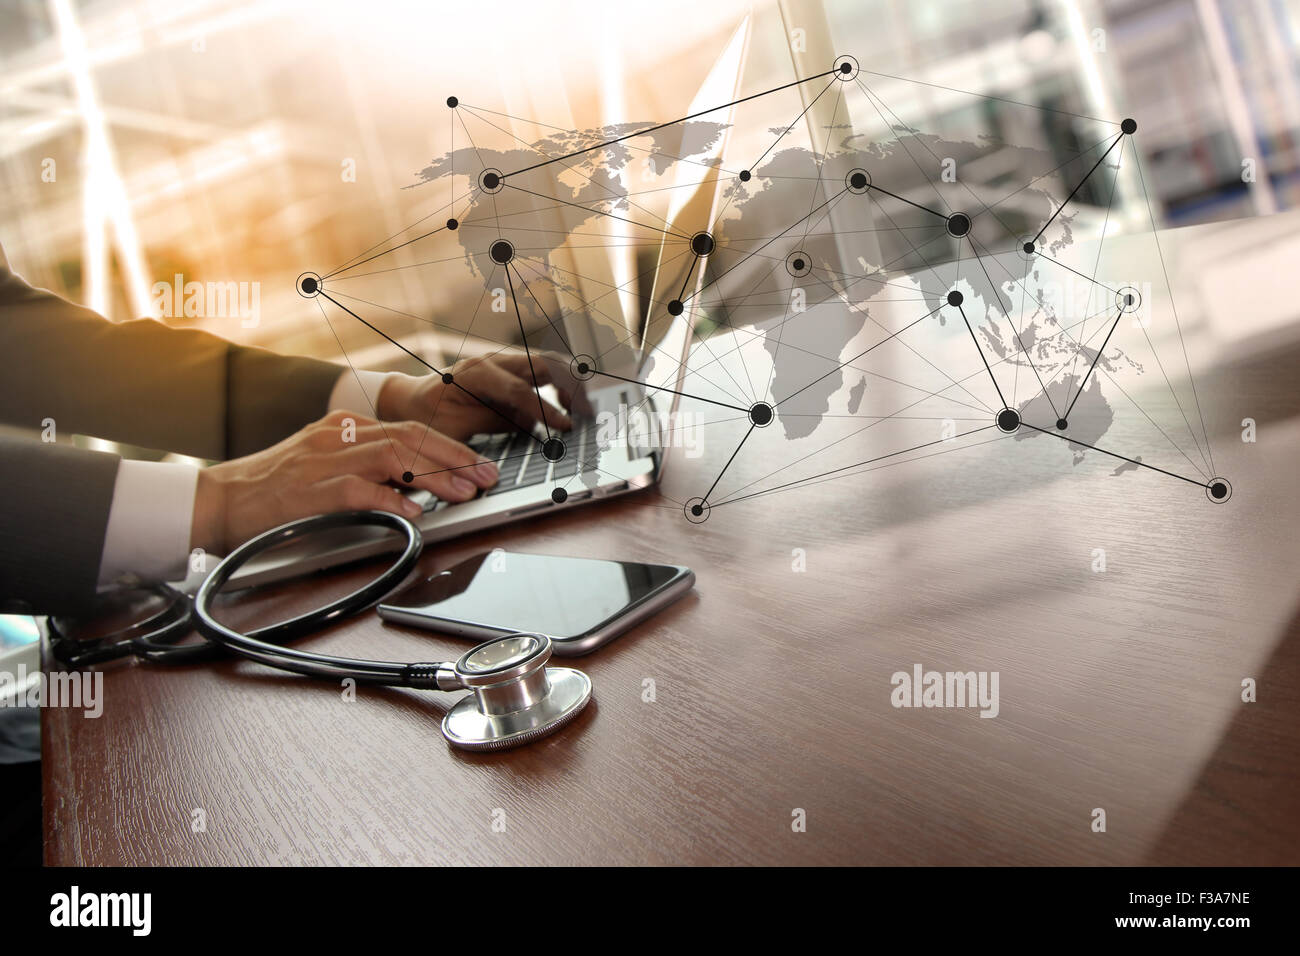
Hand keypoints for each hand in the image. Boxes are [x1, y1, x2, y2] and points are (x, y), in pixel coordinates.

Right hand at [190, 411, 498, 553]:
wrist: (218, 500)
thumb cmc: (273, 490)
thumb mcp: (325, 465)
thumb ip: (367, 469)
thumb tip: (418, 488)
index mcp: (345, 426)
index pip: (411, 428)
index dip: (451, 447)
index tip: (479, 464)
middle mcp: (339, 435)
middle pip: (412, 437)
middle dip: (456, 458)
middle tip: (486, 477)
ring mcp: (325, 460)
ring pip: (396, 457)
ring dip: (437, 477)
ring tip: (464, 494)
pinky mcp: (311, 490)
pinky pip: (361, 491)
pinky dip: (393, 501)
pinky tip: (416, 513)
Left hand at [376, 352, 572, 440]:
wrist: (410, 400)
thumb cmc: (428, 418)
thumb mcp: (453, 429)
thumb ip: (491, 424)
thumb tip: (530, 427)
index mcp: (475, 374)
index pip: (520, 390)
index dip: (546, 410)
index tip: (566, 427)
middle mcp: (491, 361)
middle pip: (544, 363)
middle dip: (570, 386)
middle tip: (587, 413)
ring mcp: (501, 362)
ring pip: (548, 362)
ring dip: (569, 382)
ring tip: (583, 409)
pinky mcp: (508, 370)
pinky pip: (541, 371)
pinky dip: (559, 384)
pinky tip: (566, 406)